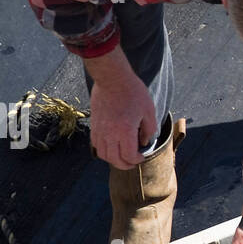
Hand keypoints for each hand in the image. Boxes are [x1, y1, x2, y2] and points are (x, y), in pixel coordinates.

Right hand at [88, 52, 157, 167]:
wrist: (112, 78)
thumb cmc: (132, 92)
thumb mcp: (149, 111)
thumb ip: (149, 130)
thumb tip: (144, 142)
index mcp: (125, 131)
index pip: (129, 156)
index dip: (137, 160)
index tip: (142, 156)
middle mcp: (110, 134)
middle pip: (115, 160)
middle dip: (125, 165)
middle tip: (133, 162)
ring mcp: (99, 130)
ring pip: (103, 154)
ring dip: (113, 159)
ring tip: (122, 156)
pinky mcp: (94, 124)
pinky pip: (96, 144)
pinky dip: (103, 150)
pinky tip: (111, 146)